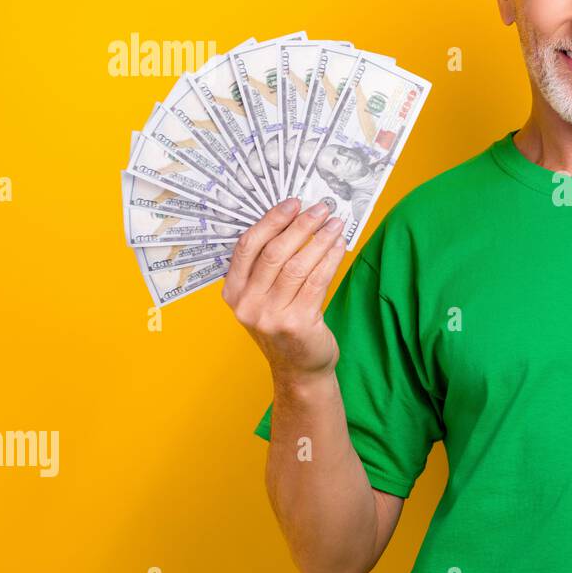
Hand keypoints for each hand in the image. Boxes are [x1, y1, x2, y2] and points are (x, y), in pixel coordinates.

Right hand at [223, 197, 346, 384]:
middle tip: (320, 208)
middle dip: (300, 226)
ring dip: (319, 239)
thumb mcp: (263, 298)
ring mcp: (271, 316)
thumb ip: (268, 267)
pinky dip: (330, 259)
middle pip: (274, 253)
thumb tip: (294, 221)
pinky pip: (317, 281)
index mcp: (233, 293)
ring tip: (335, 224)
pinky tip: (339, 245)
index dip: (271, 221)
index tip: (292, 203)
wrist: (298, 369)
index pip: (247, 247)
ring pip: (297, 265)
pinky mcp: (297, 323)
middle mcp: (247, 304)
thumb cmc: (283, 325)